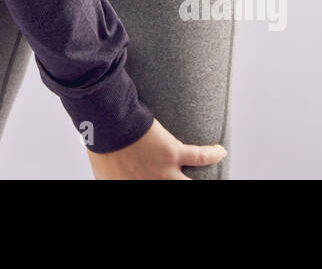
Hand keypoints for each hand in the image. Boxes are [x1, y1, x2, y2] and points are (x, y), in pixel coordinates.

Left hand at [86, 117, 226, 179]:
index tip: (167, 182)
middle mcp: (153, 184)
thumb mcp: (104, 175)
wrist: (107, 125)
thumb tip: (114, 180)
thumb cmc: (101, 146)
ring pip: (189, 185)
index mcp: (137, 190)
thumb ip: (115, 181)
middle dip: (186, 188)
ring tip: (214, 179)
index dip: (162, 187)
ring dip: (202, 182)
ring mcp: (164, 173)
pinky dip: (212, 153)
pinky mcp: (172, 153)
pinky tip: (220, 152)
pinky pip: (199, 156)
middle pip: (178, 190)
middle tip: (186, 182)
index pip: (156, 197)